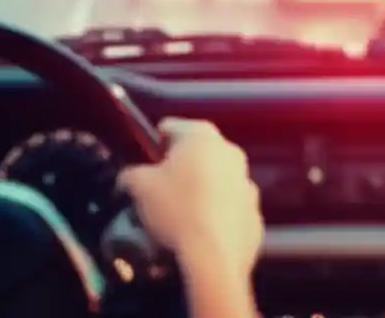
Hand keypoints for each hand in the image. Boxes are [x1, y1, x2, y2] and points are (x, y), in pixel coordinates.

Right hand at [117, 118, 261, 278]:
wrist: (214, 257)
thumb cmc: (175, 210)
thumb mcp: (139, 187)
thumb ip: (130, 175)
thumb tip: (129, 178)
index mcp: (201, 136)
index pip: (172, 126)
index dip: (154, 141)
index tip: (147, 160)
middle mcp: (230, 152)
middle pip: (198, 151)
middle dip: (181, 165)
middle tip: (161, 186)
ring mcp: (247, 183)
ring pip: (218, 179)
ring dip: (202, 188)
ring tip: (182, 212)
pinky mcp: (255, 213)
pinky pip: (230, 207)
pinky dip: (217, 213)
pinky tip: (201, 231)